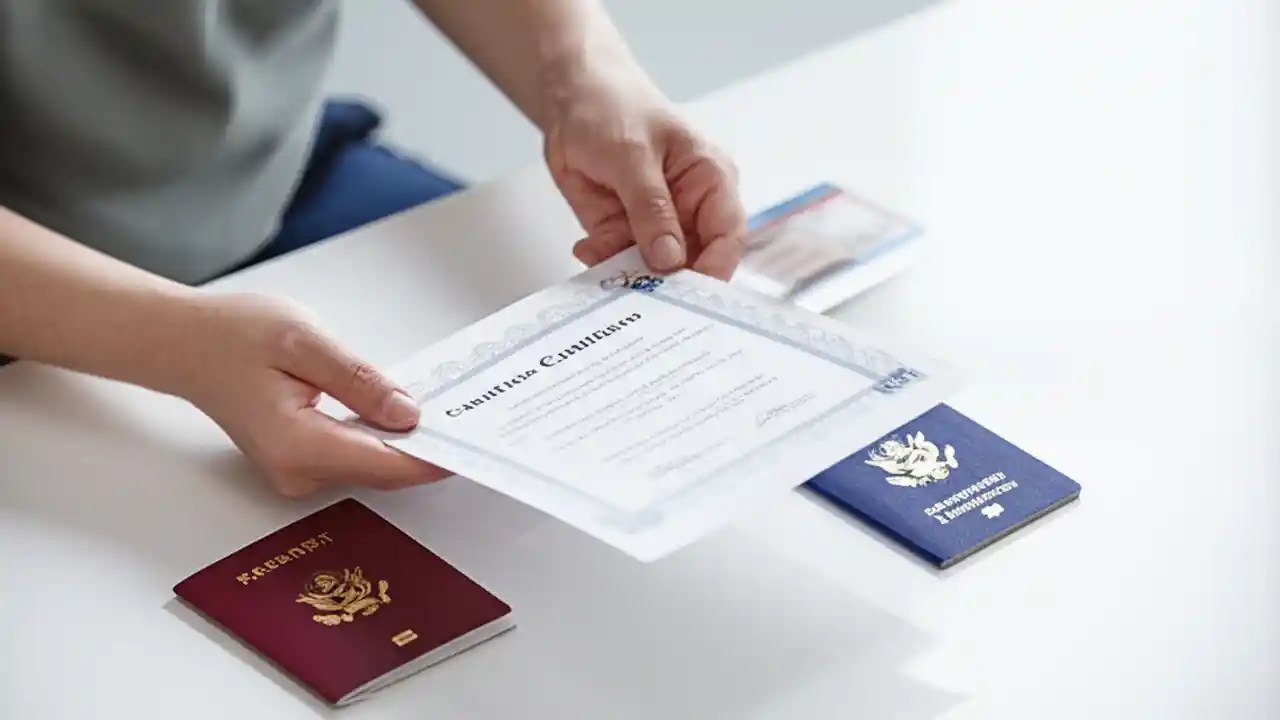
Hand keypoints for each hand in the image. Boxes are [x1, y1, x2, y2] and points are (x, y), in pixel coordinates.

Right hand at [175, 293, 448, 497]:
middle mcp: (298, 472)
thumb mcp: (305, 342)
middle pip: (384, 470)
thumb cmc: (234, 336)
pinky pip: (356, 456)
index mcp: (298, 445)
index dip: (435, 457)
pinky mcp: (301, 463)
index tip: (474, 442)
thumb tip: (408, 413)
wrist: (187, 345)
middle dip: (429, 447)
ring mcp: (297, 474)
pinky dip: (383, 437)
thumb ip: (359, 380)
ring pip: (373, 465)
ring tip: (447, 410)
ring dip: (408, 442)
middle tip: (472, 416)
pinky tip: (402, 411)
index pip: (386, 465)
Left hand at [543, 68, 747, 279]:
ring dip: (630, 273)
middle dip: (668, 282)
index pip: (728, 236)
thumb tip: (670, 258)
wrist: (571, 96)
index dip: (714, 269)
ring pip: (655, 269)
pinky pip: (620, 260)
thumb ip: (651, 208)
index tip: (689, 294)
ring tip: (603, 263)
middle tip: (641, 291)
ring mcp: (657, 224)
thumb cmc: (616, 107)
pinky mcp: (624, 231)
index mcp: (711, 181)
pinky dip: (603, 262)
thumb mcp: (633, 156)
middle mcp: (690, 209)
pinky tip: (586, 248)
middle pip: (694, 262)